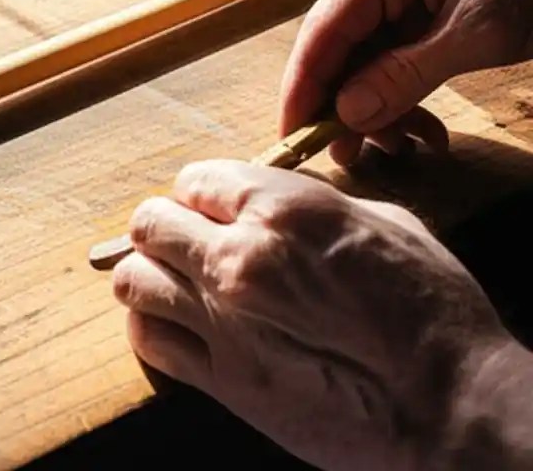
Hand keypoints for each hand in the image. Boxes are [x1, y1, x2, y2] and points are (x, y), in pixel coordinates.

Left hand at [113, 160, 520, 470]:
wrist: (449, 403)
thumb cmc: (432, 311)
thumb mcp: (383, 225)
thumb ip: (313, 207)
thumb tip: (276, 205)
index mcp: (282, 210)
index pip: (195, 179)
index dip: (201, 195)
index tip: (211, 210)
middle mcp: (238, 257)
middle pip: (150, 223)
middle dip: (164, 229)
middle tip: (185, 245)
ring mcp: (222, 319)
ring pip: (134, 278)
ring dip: (149, 276)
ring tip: (173, 285)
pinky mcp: (220, 377)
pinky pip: (149, 338)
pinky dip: (152, 326)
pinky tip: (176, 326)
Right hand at [281, 0, 532, 164]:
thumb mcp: (482, 30)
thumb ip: (407, 74)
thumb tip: (347, 114)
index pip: (325, 28)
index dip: (304, 86)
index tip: (291, 136)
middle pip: (340, 48)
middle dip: (346, 105)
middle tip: (347, 158)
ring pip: (365, 60)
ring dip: (379, 108)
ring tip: (398, 148)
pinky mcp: (424, 8)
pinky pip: (395, 60)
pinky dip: (405, 97)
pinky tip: (422, 129)